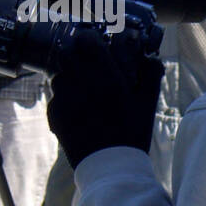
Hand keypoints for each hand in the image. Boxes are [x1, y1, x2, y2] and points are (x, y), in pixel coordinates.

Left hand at [48, 25, 163, 169]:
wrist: (110, 167)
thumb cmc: (132, 134)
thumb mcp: (147, 104)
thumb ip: (150, 76)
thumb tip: (151, 58)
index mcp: (106, 78)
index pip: (87, 41)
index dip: (89, 38)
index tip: (93, 42)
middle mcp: (82, 85)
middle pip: (65, 53)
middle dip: (74, 53)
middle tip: (84, 61)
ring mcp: (64, 100)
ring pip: (57, 76)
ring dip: (67, 76)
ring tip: (80, 88)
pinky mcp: (54, 115)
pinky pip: (54, 98)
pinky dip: (63, 99)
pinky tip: (76, 110)